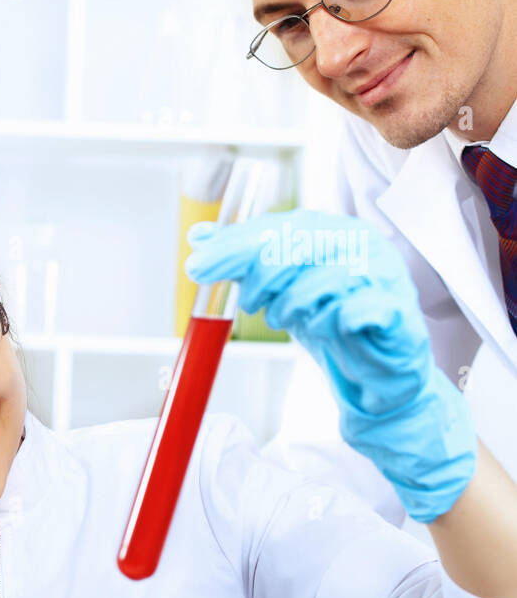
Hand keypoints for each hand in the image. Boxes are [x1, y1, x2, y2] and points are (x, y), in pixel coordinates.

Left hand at [185, 209, 475, 522]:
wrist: (374, 372)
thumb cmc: (328, 322)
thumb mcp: (276, 290)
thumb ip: (242, 262)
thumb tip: (200, 236)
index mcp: (334, 231)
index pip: (282, 225)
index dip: (236, 244)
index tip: (198, 264)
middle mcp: (362, 245)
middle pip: (304, 242)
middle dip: (262, 274)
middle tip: (247, 302)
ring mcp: (385, 275)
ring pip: (327, 276)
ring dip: (291, 302)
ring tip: (282, 319)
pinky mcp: (397, 311)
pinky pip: (355, 310)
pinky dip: (329, 321)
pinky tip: (322, 329)